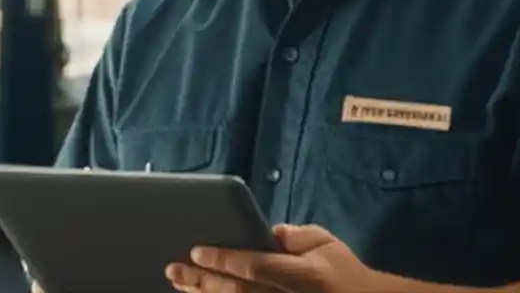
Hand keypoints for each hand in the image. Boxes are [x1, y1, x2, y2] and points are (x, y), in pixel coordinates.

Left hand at [164, 223, 388, 292]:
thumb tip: (269, 233)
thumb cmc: (345, 274)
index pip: (253, 268)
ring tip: (180, 283)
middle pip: (235, 292)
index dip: (222, 260)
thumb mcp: (325, 245)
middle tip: (173, 269)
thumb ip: (296, 236)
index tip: (196, 251)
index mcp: (299, 276)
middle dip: (201, 280)